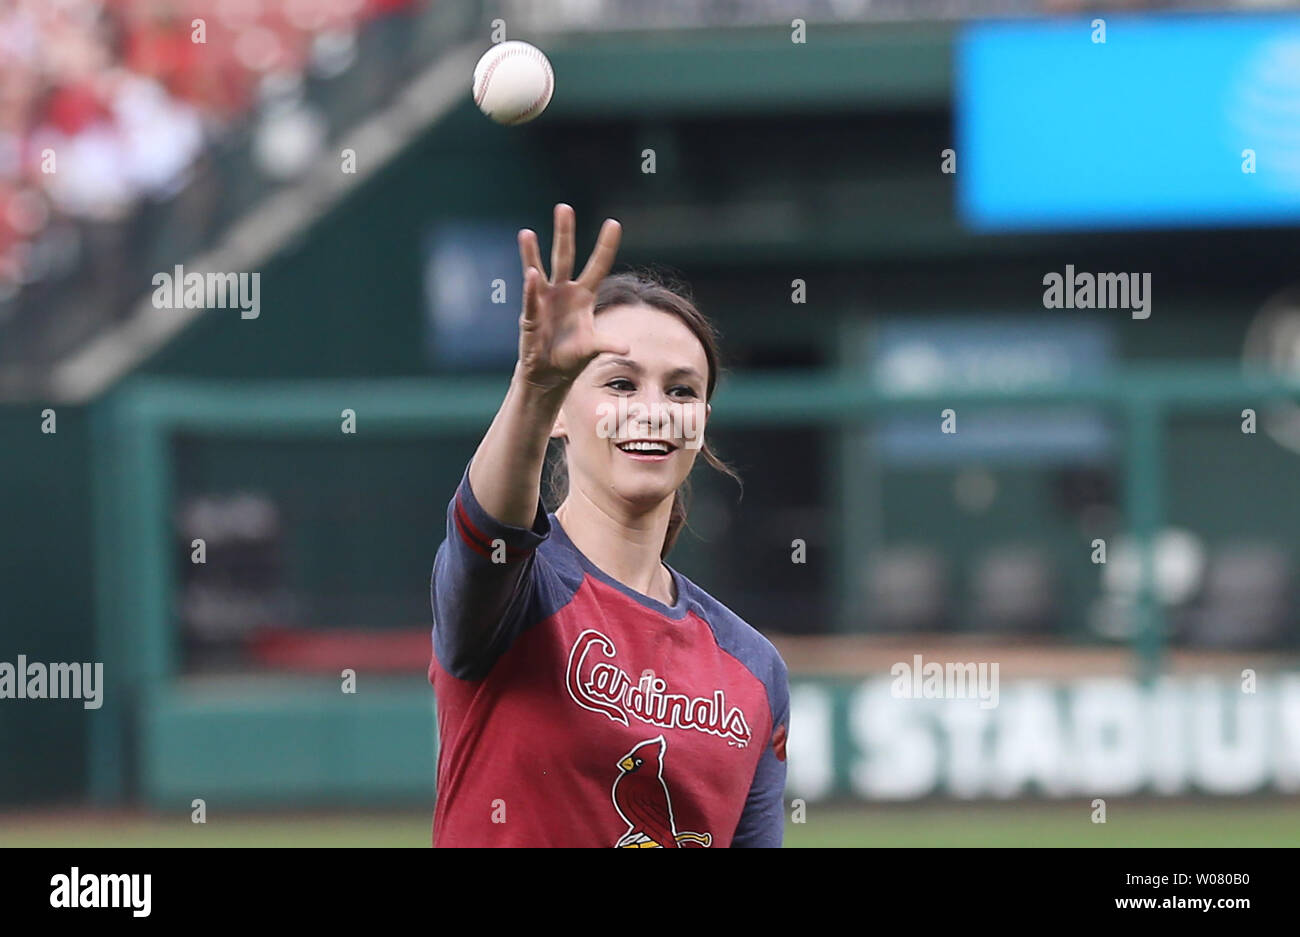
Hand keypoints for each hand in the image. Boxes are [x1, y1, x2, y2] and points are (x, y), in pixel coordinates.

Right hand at [515, 203, 629, 391]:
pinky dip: (531, 290)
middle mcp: (563, 291)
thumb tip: (627, 348)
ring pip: (538, 270)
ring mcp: (544, 301)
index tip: (613, 223)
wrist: (549, 373)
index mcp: (583, 295)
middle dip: (564, 233)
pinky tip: (531, 275)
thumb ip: (607, 345)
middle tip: (564, 208)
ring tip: (526, 233)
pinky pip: (531, 300)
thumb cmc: (572, 355)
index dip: (605, 246)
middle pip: (564, 257)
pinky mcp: (530, 316)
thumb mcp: (593, 348)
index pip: (597, 266)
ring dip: (532, 253)